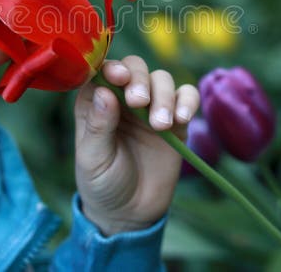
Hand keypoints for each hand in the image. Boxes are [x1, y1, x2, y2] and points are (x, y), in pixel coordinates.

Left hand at [73, 55, 199, 235]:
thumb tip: (104, 91)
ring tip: (160, 125)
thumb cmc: (102, 183)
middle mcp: (123, 98)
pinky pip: (187, 97)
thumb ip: (99, 126)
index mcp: (96, 102)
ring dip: (163, 96)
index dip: (112, 68)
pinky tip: (181, 120)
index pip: (103, 71)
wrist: (131, 212)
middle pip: (135, 68)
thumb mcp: (94, 158)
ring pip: (162, 79)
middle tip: (139, 102)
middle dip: (139, 79)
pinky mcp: (176, 120)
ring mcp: (151, 106)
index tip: (120, 77)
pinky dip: (187, 101)